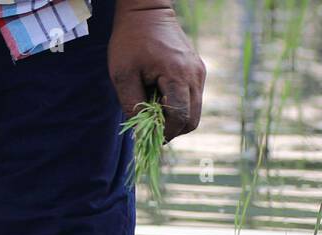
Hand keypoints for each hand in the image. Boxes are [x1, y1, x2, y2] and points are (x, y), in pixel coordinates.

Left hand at [108, 3, 205, 141]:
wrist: (146, 13)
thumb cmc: (130, 42)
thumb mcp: (123, 75)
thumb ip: (132, 105)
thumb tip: (142, 130)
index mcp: (178, 75)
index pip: (180, 117)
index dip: (165, 132)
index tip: (148, 134)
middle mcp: (194, 75)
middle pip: (192, 119)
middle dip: (172, 129)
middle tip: (151, 126)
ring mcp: (199, 72)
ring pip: (194, 111)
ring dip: (175, 117)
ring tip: (153, 107)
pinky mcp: (197, 70)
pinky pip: (193, 98)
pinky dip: (178, 105)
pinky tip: (159, 96)